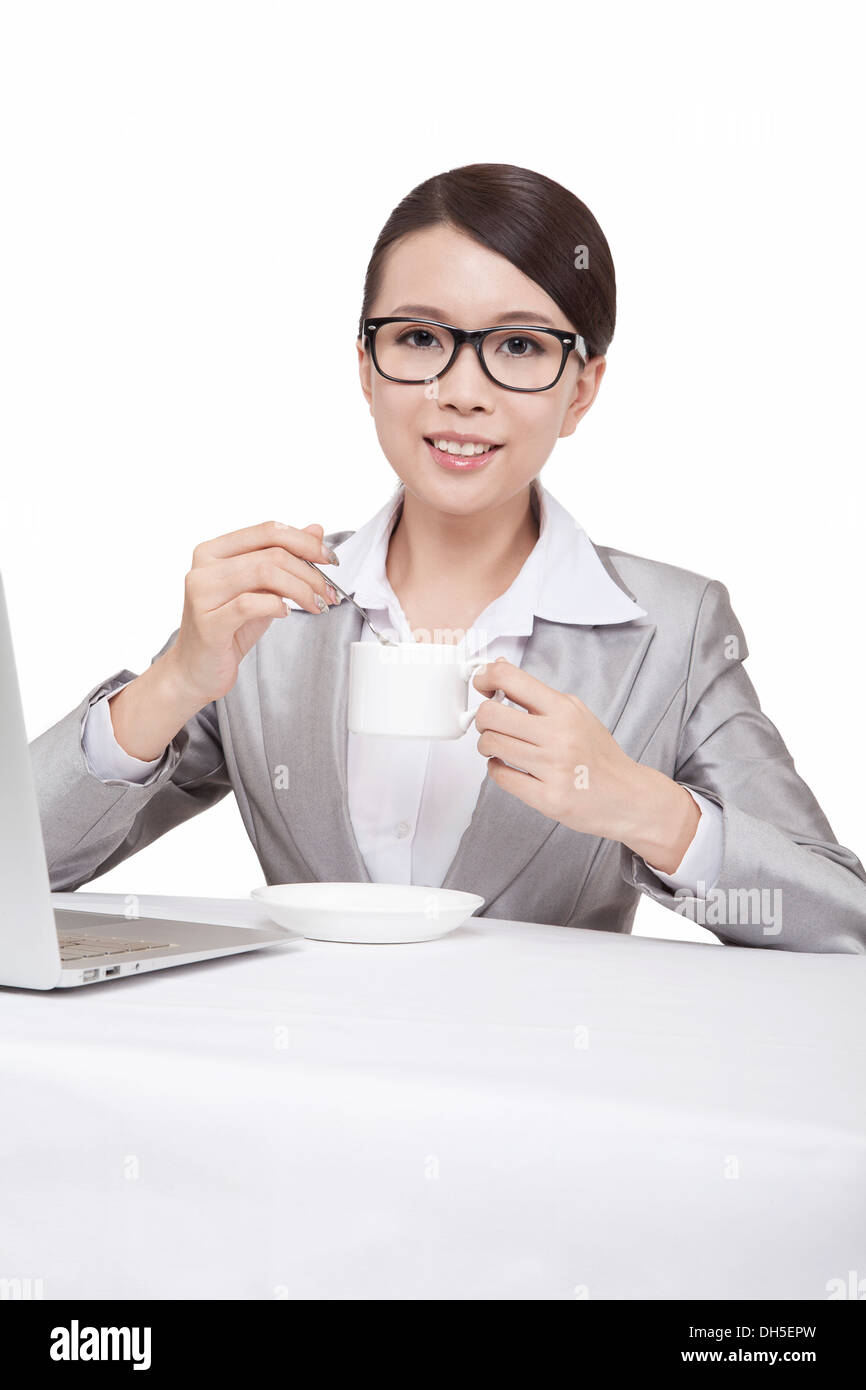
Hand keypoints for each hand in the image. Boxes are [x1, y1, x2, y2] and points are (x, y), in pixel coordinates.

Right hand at [165, 519, 340, 708]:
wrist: (196, 669)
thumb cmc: (228, 629)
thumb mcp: (261, 590)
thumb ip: (284, 560)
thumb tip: (316, 530)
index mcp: (214, 550)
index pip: (267, 531)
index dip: (305, 542)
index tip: (330, 559)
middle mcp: (204, 567)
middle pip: (271, 553)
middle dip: (310, 573)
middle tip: (328, 592)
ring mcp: (202, 593)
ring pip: (265, 573)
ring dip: (301, 590)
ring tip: (315, 605)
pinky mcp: (208, 622)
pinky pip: (250, 604)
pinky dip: (276, 606)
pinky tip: (284, 614)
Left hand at [472, 658, 700, 870]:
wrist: (627, 797)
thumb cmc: (599, 756)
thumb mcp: (576, 714)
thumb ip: (538, 695)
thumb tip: (501, 669)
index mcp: (564, 709)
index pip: (510, 678)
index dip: (485, 677)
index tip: (481, 685)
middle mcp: (558, 735)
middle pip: (490, 714)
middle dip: (481, 719)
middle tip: (489, 724)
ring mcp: (553, 768)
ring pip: (491, 745)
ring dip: (486, 745)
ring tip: (498, 747)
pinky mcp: (547, 797)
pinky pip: (501, 777)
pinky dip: (496, 769)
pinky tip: (507, 766)